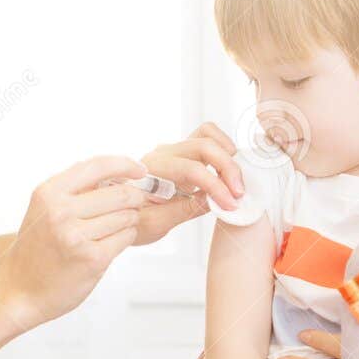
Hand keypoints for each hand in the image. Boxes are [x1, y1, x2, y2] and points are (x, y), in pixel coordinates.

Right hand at [0, 156, 146, 329]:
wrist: (19, 291)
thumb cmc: (35, 251)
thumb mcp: (43, 210)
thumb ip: (73, 190)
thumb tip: (114, 173)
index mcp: (49, 193)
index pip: (98, 165)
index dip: (125, 165)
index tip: (139, 170)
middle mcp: (60, 211)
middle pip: (119, 193)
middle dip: (134, 199)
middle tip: (134, 205)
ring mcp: (76, 236)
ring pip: (126, 216)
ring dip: (130, 220)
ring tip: (118, 227)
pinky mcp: (92, 258)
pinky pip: (126, 238)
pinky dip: (126, 238)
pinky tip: (113, 242)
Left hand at [131, 122, 245, 245]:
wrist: (120, 211)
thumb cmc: (133, 218)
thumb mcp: (155, 223)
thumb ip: (186, 210)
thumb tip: (215, 201)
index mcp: (151, 169)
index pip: (191, 169)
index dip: (215, 186)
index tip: (230, 205)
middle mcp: (163, 153)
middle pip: (203, 146)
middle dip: (227, 168)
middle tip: (239, 193)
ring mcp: (174, 150)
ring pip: (206, 135)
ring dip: (226, 155)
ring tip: (235, 181)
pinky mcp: (184, 153)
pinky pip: (206, 137)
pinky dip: (222, 148)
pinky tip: (227, 169)